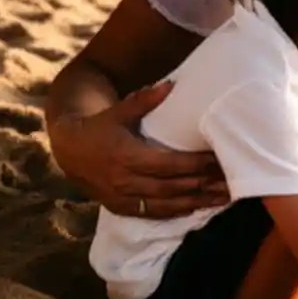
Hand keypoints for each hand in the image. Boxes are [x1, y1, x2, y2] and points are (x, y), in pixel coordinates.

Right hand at [48, 81, 229, 217]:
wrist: (68, 149)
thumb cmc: (99, 126)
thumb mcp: (118, 110)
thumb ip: (143, 100)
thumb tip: (170, 85)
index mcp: (126, 155)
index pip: (169, 164)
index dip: (195, 164)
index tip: (219, 160)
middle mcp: (124, 180)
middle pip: (171, 187)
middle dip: (202, 185)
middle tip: (230, 183)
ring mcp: (121, 197)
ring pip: (164, 204)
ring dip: (195, 202)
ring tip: (222, 199)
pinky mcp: (119, 208)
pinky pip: (151, 213)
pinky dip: (175, 211)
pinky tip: (196, 207)